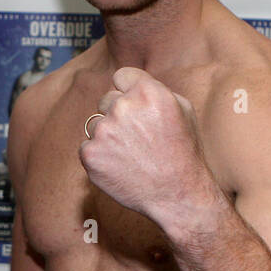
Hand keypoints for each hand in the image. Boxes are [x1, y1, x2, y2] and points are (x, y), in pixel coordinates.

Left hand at [78, 68, 220, 231]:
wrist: (177, 194)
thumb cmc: (183, 151)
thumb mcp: (182, 110)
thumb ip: (154, 90)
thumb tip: (130, 83)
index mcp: (148, 92)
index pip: (121, 76)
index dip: (128, 91)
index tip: (135, 106)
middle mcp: (123, 107)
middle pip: (106, 100)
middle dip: (118, 114)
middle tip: (138, 138)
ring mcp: (104, 131)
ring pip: (95, 124)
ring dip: (109, 136)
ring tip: (132, 154)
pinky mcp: (90, 154)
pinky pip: (87, 146)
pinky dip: (100, 156)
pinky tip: (120, 166)